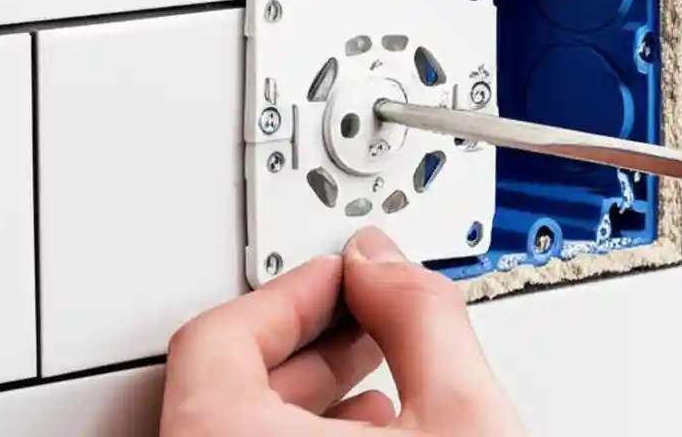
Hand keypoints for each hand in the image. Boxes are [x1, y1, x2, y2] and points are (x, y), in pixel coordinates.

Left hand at [159, 226, 526, 435]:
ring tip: (382, 374)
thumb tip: (388, 261)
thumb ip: (421, 315)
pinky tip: (375, 434)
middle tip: (367, 315)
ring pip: (239, 427)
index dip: (294, 290)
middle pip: (223, 382)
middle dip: (309, 338)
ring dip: (308, 394)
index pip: (219, 335)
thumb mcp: (463, 417)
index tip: (344, 276)